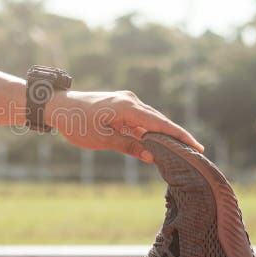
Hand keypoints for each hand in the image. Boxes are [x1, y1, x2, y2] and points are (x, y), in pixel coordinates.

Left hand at [45, 90, 203, 162]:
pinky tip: (159, 144)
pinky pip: (140, 120)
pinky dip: (149, 132)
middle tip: (196, 153)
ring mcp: (126, 102)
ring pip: (151, 120)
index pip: (160, 123)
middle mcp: (130, 100)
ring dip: (163, 134)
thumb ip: (128, 146)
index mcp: (127, 107)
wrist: (57, 106)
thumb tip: (152, 156)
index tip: (197, 147)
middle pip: (159, 121)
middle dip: (177, 136)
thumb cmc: (76, 123)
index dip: (180, 136)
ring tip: (182, 151)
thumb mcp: (101, 140)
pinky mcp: (121, 106)